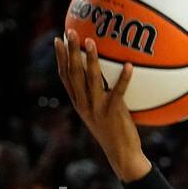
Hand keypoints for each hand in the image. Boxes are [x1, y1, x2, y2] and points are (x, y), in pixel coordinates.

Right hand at [53, 30, 149, 182]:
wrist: (122, 156)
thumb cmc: (114, 132)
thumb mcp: (100, 113)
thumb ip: (98, 96)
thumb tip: (105, 75)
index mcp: (78, 104)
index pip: (65, 77)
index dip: (60, 58)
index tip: (58, 40)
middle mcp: (84, 105)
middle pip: (73, 74)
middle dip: (71, 52)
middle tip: (70, 32)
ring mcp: (97, 109)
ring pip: (90, 80)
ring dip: (90, 59)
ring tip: (91, 41)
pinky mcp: (113, 113)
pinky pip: (118, 92)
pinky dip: (123, 78)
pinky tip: (129, 65)